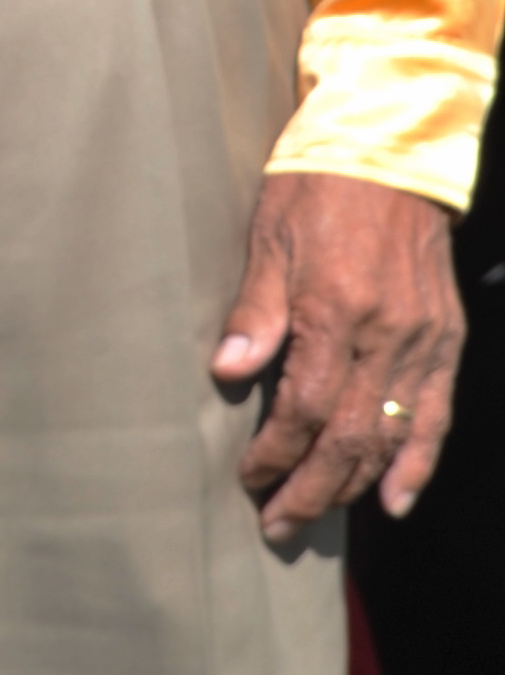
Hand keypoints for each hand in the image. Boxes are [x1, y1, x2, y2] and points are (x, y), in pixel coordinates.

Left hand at [212, 170, 461, 539]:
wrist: (389, 151)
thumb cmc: (315, 188)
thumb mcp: (269, 238)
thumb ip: (254, 312)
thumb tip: (228, 373)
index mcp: (336, 310)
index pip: (306, 408)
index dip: (277, 452)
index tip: (249, 477)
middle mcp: (387, 335)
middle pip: (350, 438)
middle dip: (310, 488)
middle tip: (276, 523)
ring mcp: (423, 341)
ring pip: (391, 435)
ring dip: (353, 485)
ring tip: (316, 514)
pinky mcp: (445, 339)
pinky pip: (435, 415)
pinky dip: (417, 463)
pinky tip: (394, 500)